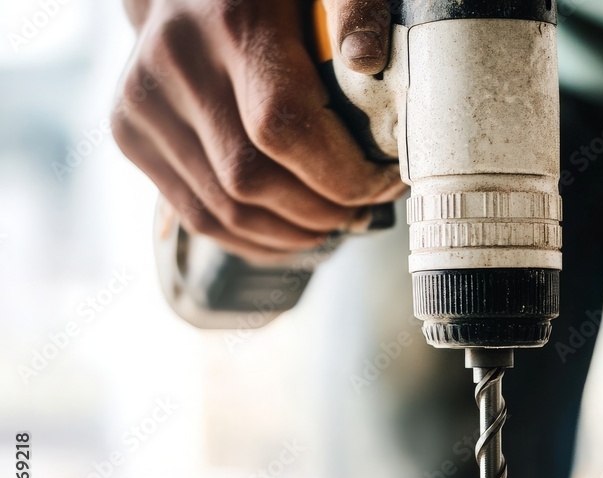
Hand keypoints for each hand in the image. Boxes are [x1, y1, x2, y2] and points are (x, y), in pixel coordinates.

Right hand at [113, 0, 404, 260]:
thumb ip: (355, 8)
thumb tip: (368, 60)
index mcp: (230, 22)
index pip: (283, 128)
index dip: (341, 175)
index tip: (384, 183)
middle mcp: (174, 64)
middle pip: (251, 179)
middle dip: (322, 210)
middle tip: (364, 208)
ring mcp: (142, 103)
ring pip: (222, 210)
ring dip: (290, 234)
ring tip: (333, 223)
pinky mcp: (129, 133)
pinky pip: (195, 215)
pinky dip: (253, 239)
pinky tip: (292, 233)